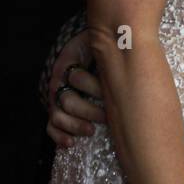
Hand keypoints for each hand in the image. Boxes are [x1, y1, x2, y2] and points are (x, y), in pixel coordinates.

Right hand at [46, 30, 106, 146]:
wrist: (89, 45)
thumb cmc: (100, 45)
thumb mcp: (102, 40)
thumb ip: (112, 44)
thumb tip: (133, 47)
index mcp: (68, 61)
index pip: (77, 78)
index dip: (94, 87)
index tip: (110, 94)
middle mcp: (59, 80)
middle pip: (67, 100)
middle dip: (88, 111)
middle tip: (106, 117)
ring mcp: (56, 96)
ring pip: (57, 116)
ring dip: (74, 125)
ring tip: (91, 131)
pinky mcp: (56, 109)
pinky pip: (50, 126)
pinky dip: (58, 136)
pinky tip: (70, 143)